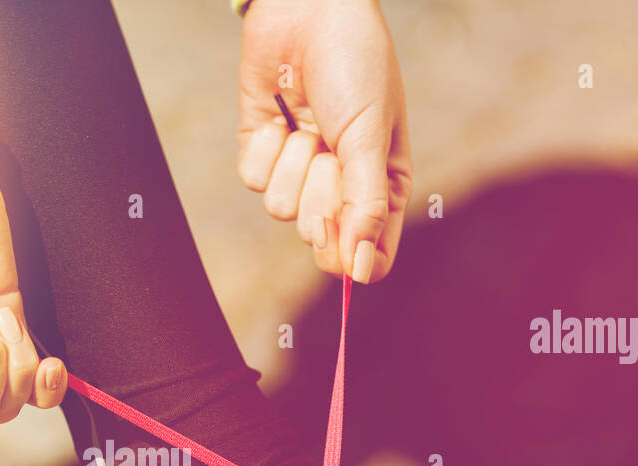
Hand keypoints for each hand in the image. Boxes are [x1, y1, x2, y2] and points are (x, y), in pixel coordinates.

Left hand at [237, 0, 411, 282]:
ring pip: (284, 211)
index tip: (348, 259)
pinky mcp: (263, 152)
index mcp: (381, 183)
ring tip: (308, 125)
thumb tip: (360, 268)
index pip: (369, 251)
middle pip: (323, 238)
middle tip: (330, 158)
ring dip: (295, 167)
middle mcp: (340, 183)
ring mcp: (300, 169)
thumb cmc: (355, 64)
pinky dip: (266, 150)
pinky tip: (279, 117)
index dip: (356, 260)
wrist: (309, 9)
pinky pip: (256, 181)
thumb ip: (366, 203)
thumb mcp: (370, 136)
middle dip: (322, 199)